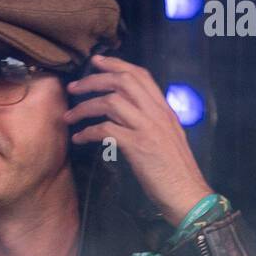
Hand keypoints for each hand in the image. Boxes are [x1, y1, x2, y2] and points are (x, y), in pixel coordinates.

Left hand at [64, 54, 212, 222]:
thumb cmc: (175, 170)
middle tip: (73, 87)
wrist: (187, 194)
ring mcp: (148, 128)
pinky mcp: (138, 146)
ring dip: (85, 107)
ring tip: (69, 116)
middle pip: (123, 81)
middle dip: (93, 80)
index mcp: (164, 109)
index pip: (140, 75)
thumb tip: (127, 112)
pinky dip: (88, 132)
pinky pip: (106, 130)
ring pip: (111, 102)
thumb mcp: (166, 136)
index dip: (116, 64)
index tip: (95, 61)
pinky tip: (79, 138)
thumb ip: (150, 120)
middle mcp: (157, 113)